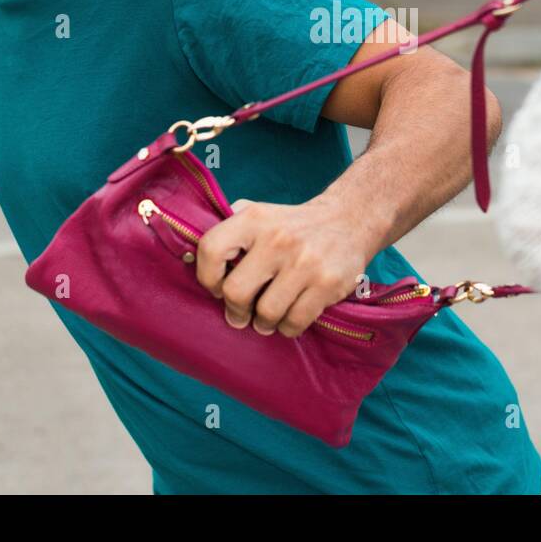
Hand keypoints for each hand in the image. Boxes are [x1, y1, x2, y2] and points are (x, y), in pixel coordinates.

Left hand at [194, 196, 377, 338]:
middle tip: (240, 313)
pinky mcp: (327, 283)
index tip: (216, 287)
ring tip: (266, 318)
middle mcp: (277, 239)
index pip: (211, 250)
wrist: (349, 220)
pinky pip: (294, 322)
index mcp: (254, 220)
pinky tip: (288, 318)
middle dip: (235, 310)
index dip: (207, 277)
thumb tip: (191, 253)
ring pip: (266, 314)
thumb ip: (230, 228)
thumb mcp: (261, 213)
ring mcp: (304, 263)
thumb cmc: (294, 224)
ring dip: (262, 323)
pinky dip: (287, 328)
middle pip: (236, 292)